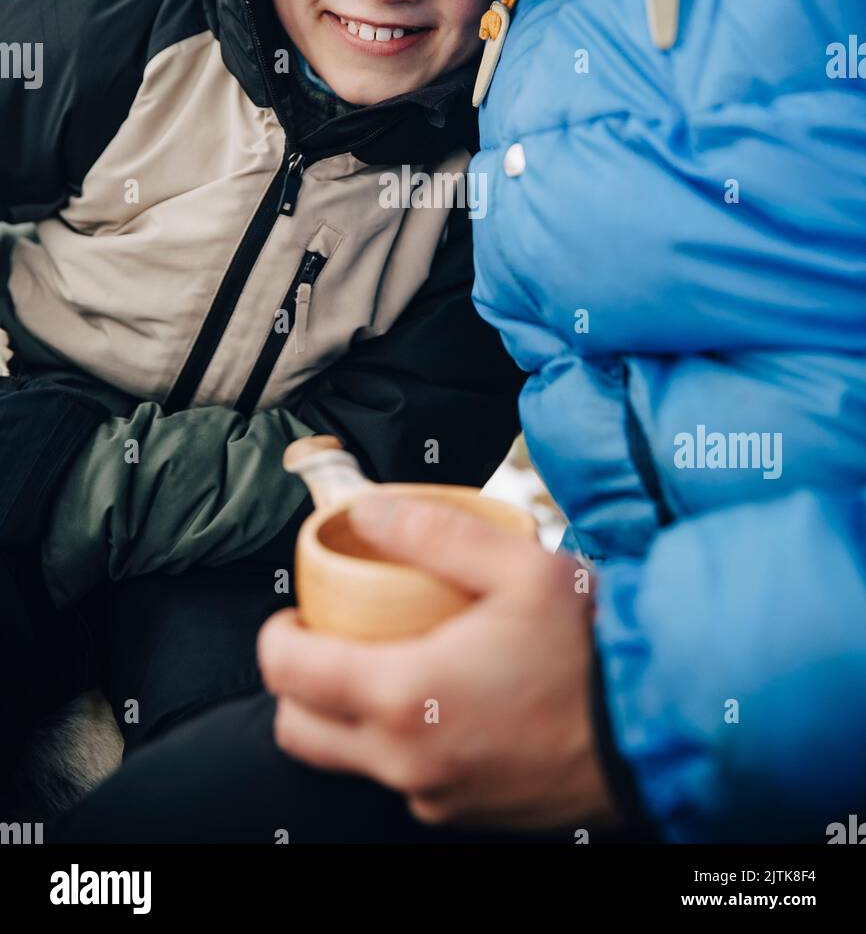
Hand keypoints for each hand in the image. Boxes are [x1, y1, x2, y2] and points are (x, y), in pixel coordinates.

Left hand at [257, 494, 622, 831]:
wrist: (659, 729)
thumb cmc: (590, 647)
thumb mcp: (517, 566)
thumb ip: (432, 532)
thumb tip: (367, 510)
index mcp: (403, 696)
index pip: (289, 672)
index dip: (277, 634)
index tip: (295, 610)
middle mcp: (405, 760)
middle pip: (300, 729)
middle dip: (298, 682)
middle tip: (331, 637)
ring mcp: (435, 796)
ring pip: (350, 757)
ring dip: (349, 712)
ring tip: (394, 658)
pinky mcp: (466, 813)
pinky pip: (405, 776)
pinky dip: (399, 738)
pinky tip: (444, 697)